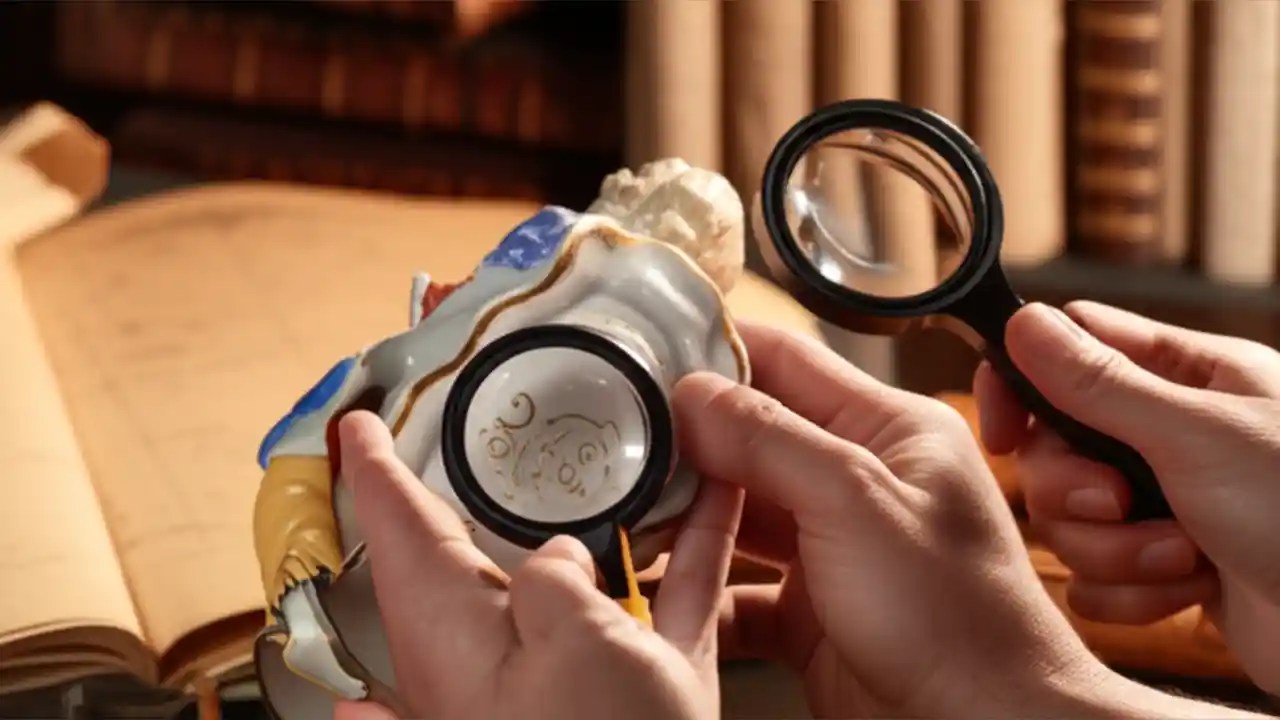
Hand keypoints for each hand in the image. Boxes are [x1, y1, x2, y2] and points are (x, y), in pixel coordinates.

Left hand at [329, 410, 741, 719]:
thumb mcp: (573, 650)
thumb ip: (553, 585)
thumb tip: (559, 560)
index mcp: (458, 639)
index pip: (396, 533)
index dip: (371, 469)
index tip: (353, 421)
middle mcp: (502, 657)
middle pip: (470, 553)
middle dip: (466, 488)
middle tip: (469, 430)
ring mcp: (570, 675)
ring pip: (569, 574)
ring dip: (590, 514)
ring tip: (611, 456)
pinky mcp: (637, 687)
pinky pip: (656, 601)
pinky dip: (683, 553)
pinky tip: (713, 506)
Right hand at [671, 322, 1118, 718]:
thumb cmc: (960, 620)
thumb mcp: (857, 504)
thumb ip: (771, 441)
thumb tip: (695, 393)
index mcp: (890, 431)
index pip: (789, 362)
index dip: (719, 354)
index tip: (652, 355)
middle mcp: (860, 483)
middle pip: (754, 438)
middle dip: (689, 442)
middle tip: (624, 443)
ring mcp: (833, 548)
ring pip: (739, 512)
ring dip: (688, 514)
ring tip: (631, 509)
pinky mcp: (810, 612)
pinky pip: (738, 587)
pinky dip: (699, 587)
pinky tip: (664, 587)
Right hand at [975, 301, 1279, 693]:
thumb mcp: (1197, 435)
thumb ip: (1100, 382)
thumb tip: (1024, 323)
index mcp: (1186, 375)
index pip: (1070, 349)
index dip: (1021, 386)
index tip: (1002, 431)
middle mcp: (1169, 434)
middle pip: (1053, 446)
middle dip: (1076, 491)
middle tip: (1120, 502)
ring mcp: (1166, 501)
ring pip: (1071, 519)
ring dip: (1116, 550)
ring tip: (1183, 558)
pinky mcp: (1164, 566)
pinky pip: (1096, 578)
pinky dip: (1132, 593)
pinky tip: (1188, 593)